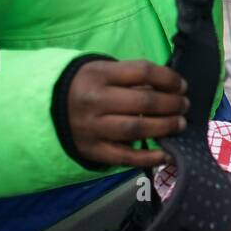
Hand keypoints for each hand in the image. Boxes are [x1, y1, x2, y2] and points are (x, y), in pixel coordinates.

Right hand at [67, 60, 189, 168]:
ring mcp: (92, 127)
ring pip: (136, 129)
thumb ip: (132, 78)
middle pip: (144, 101)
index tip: (182, 86)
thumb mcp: (103, 72)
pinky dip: (149, 158)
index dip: (169, 79)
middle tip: (184, 106)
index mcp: (98, 74)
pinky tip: (167, 155)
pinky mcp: (92, 150)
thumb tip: (171, 89)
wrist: (46, 107)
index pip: (143, 71)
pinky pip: (125, 157)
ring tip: (180, 124)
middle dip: (172, 104)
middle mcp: (94, 100)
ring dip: (165, 127)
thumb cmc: (86, 86)